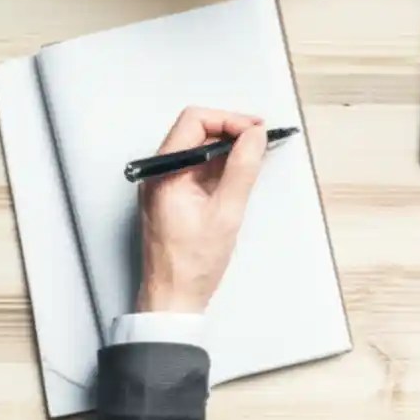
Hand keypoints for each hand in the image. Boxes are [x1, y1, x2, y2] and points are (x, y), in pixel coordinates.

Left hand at [136, 107, 267, 313]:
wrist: (172, 298)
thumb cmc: (191, 264)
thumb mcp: (226, 213)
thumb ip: (242, 169)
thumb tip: (255, 137)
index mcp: (164, 172)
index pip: (195, 121)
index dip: (230, 120)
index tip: (256, 132)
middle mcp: (159, 173)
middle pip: (196, 130)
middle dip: (231, 130)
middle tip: (261, 140)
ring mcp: (165, 184)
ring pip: (199, 148)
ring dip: (228, 148)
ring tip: (255, 156)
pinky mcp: (174, 196)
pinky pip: (198, 167)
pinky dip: (221, 165)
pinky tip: (240, 175)